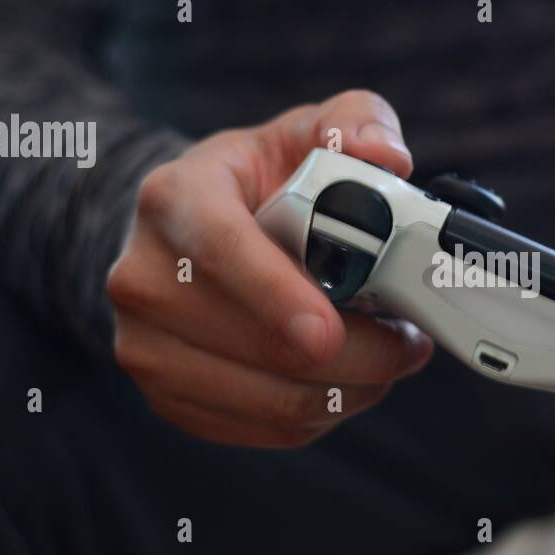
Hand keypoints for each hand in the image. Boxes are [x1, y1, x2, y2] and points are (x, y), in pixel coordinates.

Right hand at [107, 90, 432, 446]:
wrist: (188, 236)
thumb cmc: (258, 185)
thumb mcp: (304, 133)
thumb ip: (356, 124)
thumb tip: (389, 156)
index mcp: (174, 199)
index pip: (219, 251)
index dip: (276, 296)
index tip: (330, 330)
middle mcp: (146, 278)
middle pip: (260, 345)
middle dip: (357, 353)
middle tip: (409, 338)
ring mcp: (148, 348)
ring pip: (274, 400)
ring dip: (353, 389)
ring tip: (389, 356)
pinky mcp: (172, 400)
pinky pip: (269, 430)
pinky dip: (326, 413)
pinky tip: (348, 380)